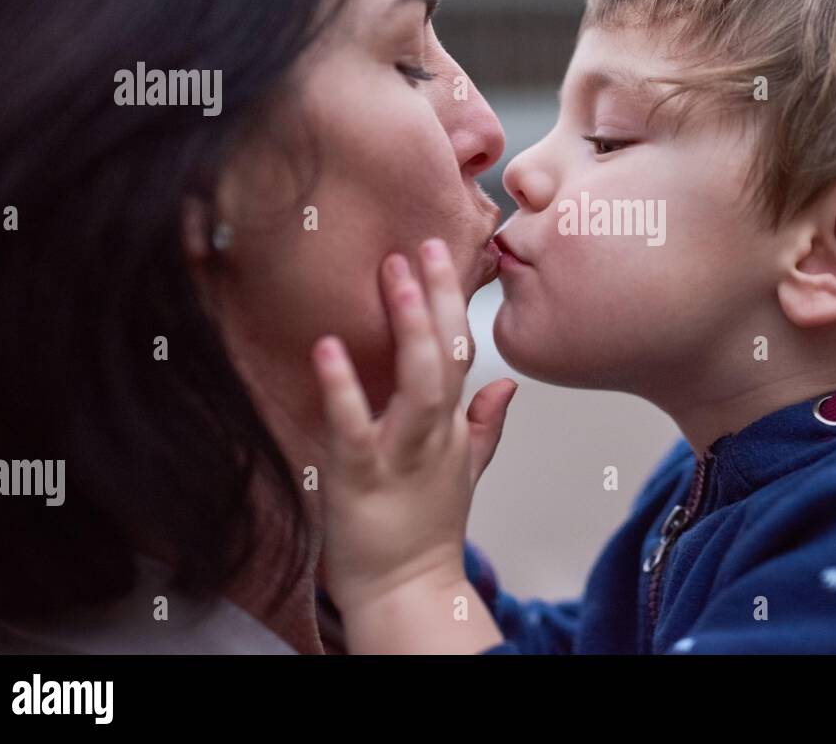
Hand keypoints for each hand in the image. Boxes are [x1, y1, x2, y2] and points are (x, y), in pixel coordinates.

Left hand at [310, 238, 516, 616]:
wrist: (408, 592)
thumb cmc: (427, 529)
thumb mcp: (466, 468)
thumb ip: (485, 422)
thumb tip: (508, 383)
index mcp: (453, 426)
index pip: (465, 351)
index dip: (455, 301)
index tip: (444, 251)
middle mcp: (434, 433)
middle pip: (450, 356)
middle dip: (440, 298)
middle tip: (424, 244)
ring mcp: (402, 453)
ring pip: (420, 385)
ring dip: (411, 330)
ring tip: (395, 278)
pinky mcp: (362, 477)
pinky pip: (355, 426)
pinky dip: (343, 388)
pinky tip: (327, 348)